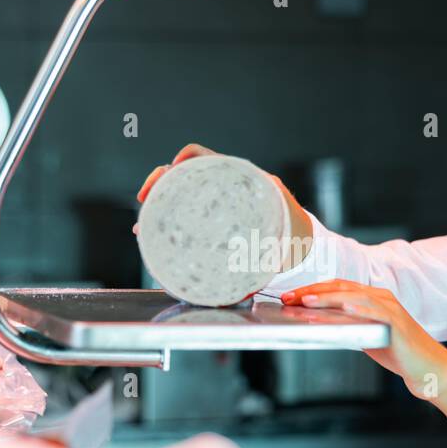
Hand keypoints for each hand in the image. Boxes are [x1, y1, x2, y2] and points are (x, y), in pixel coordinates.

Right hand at [131, 145, 313, 269]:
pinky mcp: (213, 217)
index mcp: (242, 181)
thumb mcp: (278, 246)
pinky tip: (154, 237)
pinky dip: (168, 222)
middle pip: (183, 172)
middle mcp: (226, 186)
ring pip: (180, 193)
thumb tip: (242, 291)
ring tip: (144, 228)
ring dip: (159, 206)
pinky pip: (186, 212)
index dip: (182, 159)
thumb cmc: (292, 240)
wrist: (303, 243)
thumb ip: (262, 263)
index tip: (170, 170)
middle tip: (145, 201)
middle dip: (159, 184)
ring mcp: (218, 200)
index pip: (202, 156)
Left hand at [280, 279, 446, 397]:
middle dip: (311, 291)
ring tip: (305, 302)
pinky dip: (357, 309)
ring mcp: (390, 308)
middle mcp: (381, 297)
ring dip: (327, 298)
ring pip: (354, 297)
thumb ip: (347, 326)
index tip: (289, 297)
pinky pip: (374, 312)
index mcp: (372, 298)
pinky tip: (341, 308)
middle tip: (288, 298)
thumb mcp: (365, 336)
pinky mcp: (397, 323)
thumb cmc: (398, 353)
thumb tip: (318, 322)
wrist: (428, 369)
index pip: (336, 287)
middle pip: (341, 288)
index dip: (311, 289)